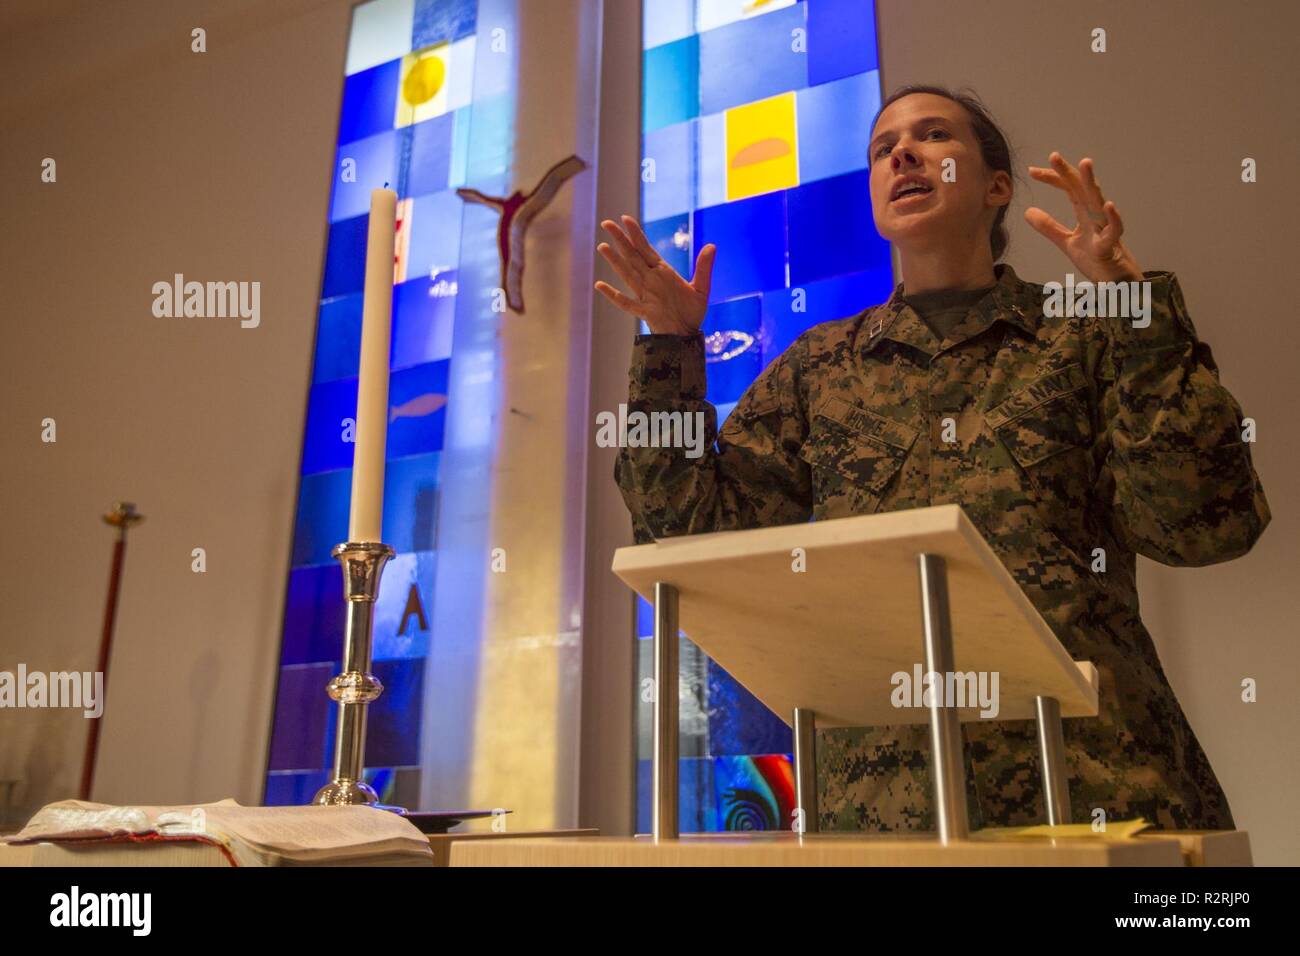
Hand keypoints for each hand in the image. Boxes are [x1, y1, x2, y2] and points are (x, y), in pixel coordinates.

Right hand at [594, 214, 714, 335]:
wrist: (687, 334)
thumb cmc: (692, 312)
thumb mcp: (702, 288)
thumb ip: (704, 267)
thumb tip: (712, 245)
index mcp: (662, 272)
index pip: (645, 248)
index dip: (635, 234)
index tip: (625, 218)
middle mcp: (651, 280)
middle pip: (632, 256)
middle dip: (620, 239)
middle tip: (606, 223)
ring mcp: (645, 295)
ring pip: (627, 274)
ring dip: (615, 261)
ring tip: (603, 247)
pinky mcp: (644, 311)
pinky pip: (626, 302)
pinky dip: (613, 294)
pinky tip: (600, 285)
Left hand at [1025, 153, 1142, 282]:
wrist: (1116, 282)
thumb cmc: (1096, 258)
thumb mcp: (1066, 242)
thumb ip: (1049, 227)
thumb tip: (1028, 211)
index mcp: (1085, 212)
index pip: (1068, 188)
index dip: (1052, 178)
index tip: (1032, 171)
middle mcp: (1096, 215)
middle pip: (1082, 188)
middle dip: (1068, 172)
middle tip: (1053, 156)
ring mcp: (1105, 229)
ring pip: (1098, 202)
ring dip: (1091, 183)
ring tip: (1084, 164)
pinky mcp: (1111, 246)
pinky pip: (1114, 230)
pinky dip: (1113, 218)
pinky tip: (1108, 205)